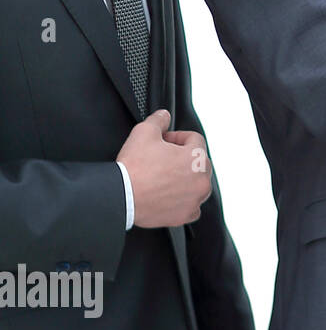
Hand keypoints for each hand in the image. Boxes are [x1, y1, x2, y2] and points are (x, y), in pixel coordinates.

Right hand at [116, 109, 212, 228]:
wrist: (121, 196)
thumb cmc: (133, 168)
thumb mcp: (144, 133)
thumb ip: (158, 120)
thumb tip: (164, 115)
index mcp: (196, 158)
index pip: (195, 139)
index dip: (177, 137)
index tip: (164, 141)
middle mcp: (201, 180)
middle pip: (199, 162)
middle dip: (182, 158)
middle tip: (162, 159)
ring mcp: (195, 199)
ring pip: (197, 184)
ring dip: (186, 178)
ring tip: (164, 177)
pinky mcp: (185, 214)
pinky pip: (192, 205)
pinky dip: (184, 200)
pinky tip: (169, 195)